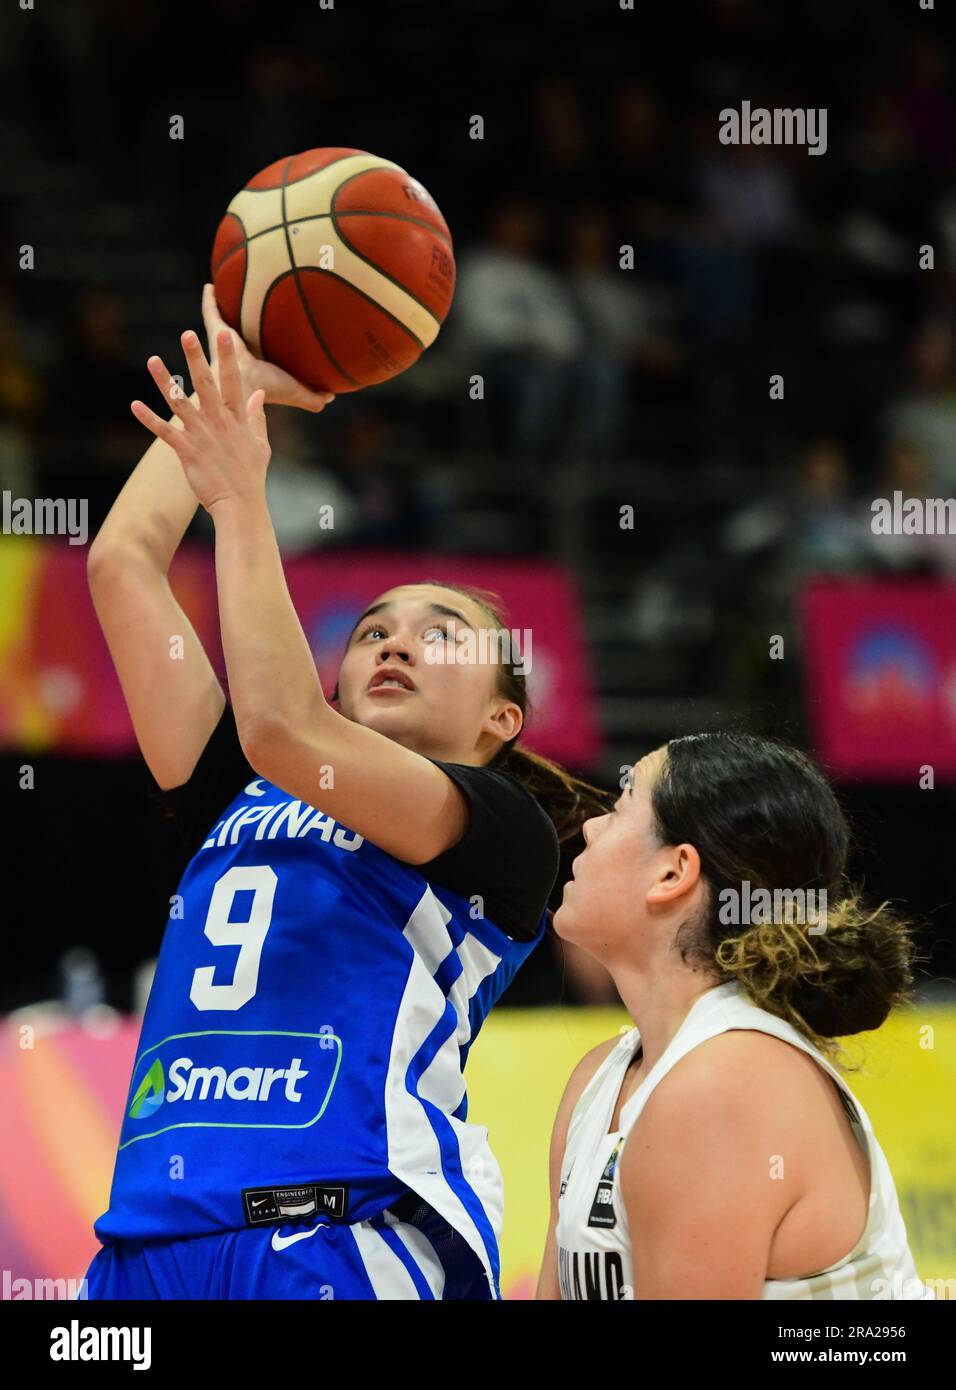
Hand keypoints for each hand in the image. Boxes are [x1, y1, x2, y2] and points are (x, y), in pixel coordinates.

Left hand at [131, 329, 271, 513]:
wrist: (240, 505)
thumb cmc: (250, 476)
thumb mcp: (260, 443)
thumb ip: (258, 417)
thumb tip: (258, 395)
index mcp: (238, 419)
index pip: (233, 382)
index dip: (228, 358)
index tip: (224, 335)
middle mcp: (219, 422)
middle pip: (206, 384)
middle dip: (196, 358)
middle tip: (187, 334)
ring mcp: (202, 436)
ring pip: (179, 402)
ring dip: (164, 381)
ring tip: (152, 360)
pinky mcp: (187, 451)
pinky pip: (164, 431)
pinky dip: (149, 419)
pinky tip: (135, 405)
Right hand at [201, 283, 334, 412]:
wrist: (246, 387)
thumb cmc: (270, 389)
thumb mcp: (297, 392)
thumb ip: (313, 396)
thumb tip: (331, 394)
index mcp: (256, 365)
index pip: (261, 352)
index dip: (265, 345)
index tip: (271, 333)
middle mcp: (239, 352)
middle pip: (240, 335)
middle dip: (241, 326)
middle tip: (245, 308)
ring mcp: (225, 342)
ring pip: (223, 322)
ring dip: (223, 308)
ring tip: (224, 292)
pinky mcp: (215, 332)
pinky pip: (211, 312)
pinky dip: (209, 299)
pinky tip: (210, 286)